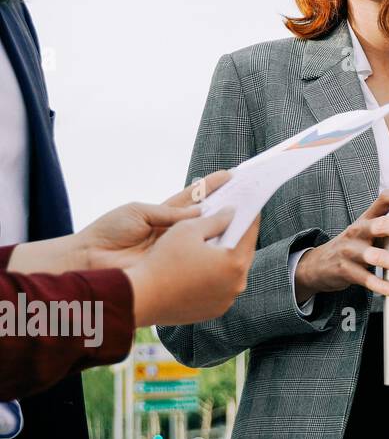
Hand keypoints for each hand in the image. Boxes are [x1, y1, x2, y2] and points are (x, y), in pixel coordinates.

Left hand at [6, 171, 231, 275]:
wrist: (90, 259)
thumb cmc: (109, 231)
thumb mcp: (140, 211)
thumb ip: (171, 212)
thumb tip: (203, 212)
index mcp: (164, 213)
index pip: (195, 197)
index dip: (213, 186)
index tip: (234, 175)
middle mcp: (174, 230)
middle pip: (206, 215)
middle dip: (226, 204)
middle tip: (247, 193)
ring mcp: (176, 247)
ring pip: (205, 234)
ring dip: (224, 226)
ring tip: (245, 214)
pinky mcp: (174, 262)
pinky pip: (198, 252)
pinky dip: (213, 247)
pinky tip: (229, 241)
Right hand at [125, 206, 259, 326]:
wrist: (139, 298)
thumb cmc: (163, 260)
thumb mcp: (188, 229)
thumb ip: (216, 219)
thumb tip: (232, 212)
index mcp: (235, 262)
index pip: (250, 231)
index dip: (249, 215)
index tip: (248, 205)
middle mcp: (236, 284)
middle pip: (244, 253)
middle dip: (239, 237)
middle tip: (235, 221)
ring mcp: (226, 300)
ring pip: (233, 272)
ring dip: (228, 258)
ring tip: (220, 242)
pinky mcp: (213, 311)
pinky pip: (221, 287)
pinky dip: (217, 275)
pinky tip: (206, 265)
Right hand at [294, 189, 388, 304]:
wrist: (318, 265)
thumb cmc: (354, 247)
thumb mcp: (367, 232)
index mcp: (366, 218)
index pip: (385, 199)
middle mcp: (358, 230)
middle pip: (383, 225)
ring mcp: (350, 251)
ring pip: (378, 256)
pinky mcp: (347, 271)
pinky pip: (369, 280)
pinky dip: (387, 287)